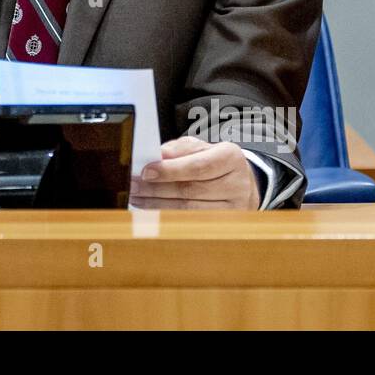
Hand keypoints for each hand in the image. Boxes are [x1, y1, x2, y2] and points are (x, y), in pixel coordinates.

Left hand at [129, 136, 260, 209]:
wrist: (242, 184)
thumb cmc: (215, 162)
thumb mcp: (201, 148)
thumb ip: (178, 150)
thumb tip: (157, 156)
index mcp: (231, 157)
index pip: (198, 166)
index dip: (170, 170)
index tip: (145, 172)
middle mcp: (237, 184)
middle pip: (190, 189)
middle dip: (156, 188)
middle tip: (132, 185)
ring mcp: (235, 208)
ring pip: (188, 209)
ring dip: (156, 204)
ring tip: (136, 197)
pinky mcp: (226, 226)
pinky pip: (190, 222)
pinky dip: (167, 216)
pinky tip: (150, 210)